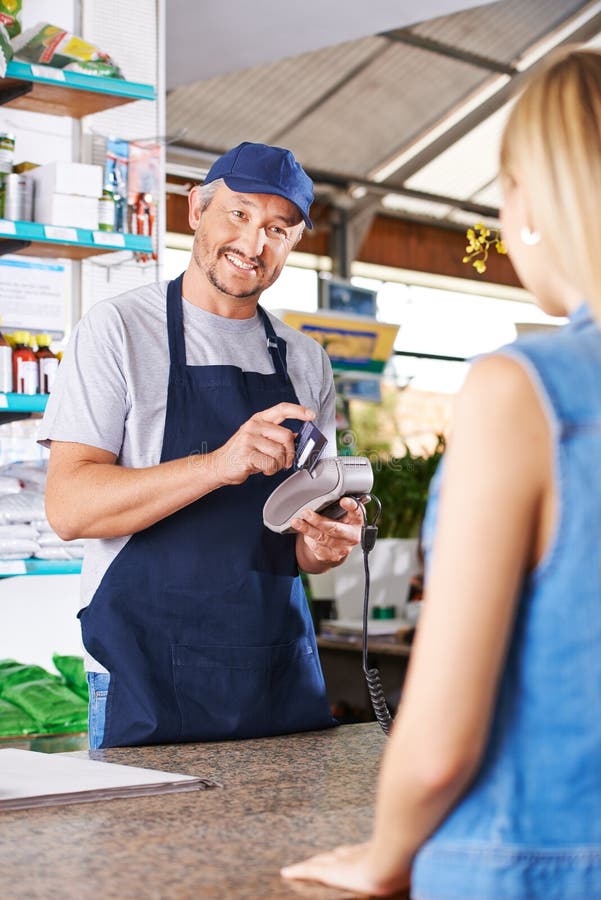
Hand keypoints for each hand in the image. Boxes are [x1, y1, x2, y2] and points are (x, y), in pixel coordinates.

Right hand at [212, 403, 313, 485]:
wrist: (220, 465)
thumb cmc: (242, 453)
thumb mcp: (259, 439)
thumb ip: (276, 436)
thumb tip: (298, 437)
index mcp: (259, 419)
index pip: (282, 409)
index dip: (299, 411)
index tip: (311, 415)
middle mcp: (254, 426)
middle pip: (287, 435)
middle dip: (290, 452)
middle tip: (286, 461)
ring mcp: (249, 439)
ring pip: (280, 452)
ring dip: (280, 464)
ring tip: (271, 465)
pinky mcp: (246, 454)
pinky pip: (271, 463)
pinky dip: (271, 470)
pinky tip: (264, 469)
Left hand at [281, 841, 408, 896]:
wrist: (394, 865)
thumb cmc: (406, 862)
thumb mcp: (408, 859)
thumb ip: (413, 851)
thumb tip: (434, 848)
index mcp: (373, 854)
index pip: (357, 853)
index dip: (348, 854)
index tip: (342, 853)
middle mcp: (356, 855)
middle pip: (338, 856)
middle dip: (329, 858)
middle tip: (320, 859)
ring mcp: (344, 863)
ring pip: (323, 863)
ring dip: (313, 866)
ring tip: (303, 867)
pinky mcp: (332, 872)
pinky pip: (311, 872)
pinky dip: (299, 872)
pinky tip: (287, 873)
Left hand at [294, 495, 361, 570]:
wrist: (337, 549)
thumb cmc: (339, 526)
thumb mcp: (342, 515)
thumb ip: (336, 506)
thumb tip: (322, 493)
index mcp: (357, 522)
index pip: (357, 512)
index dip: (352, 506)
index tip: (344, 501)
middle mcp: (352, 536)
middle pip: (335, 528)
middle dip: (319, 521)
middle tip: (306, 513)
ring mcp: (342, 548)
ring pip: (322, 538)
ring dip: (307, 529)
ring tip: (297, 522)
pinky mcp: (332, 557)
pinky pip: (317, 547)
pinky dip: (308, 539)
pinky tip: (303, 532)